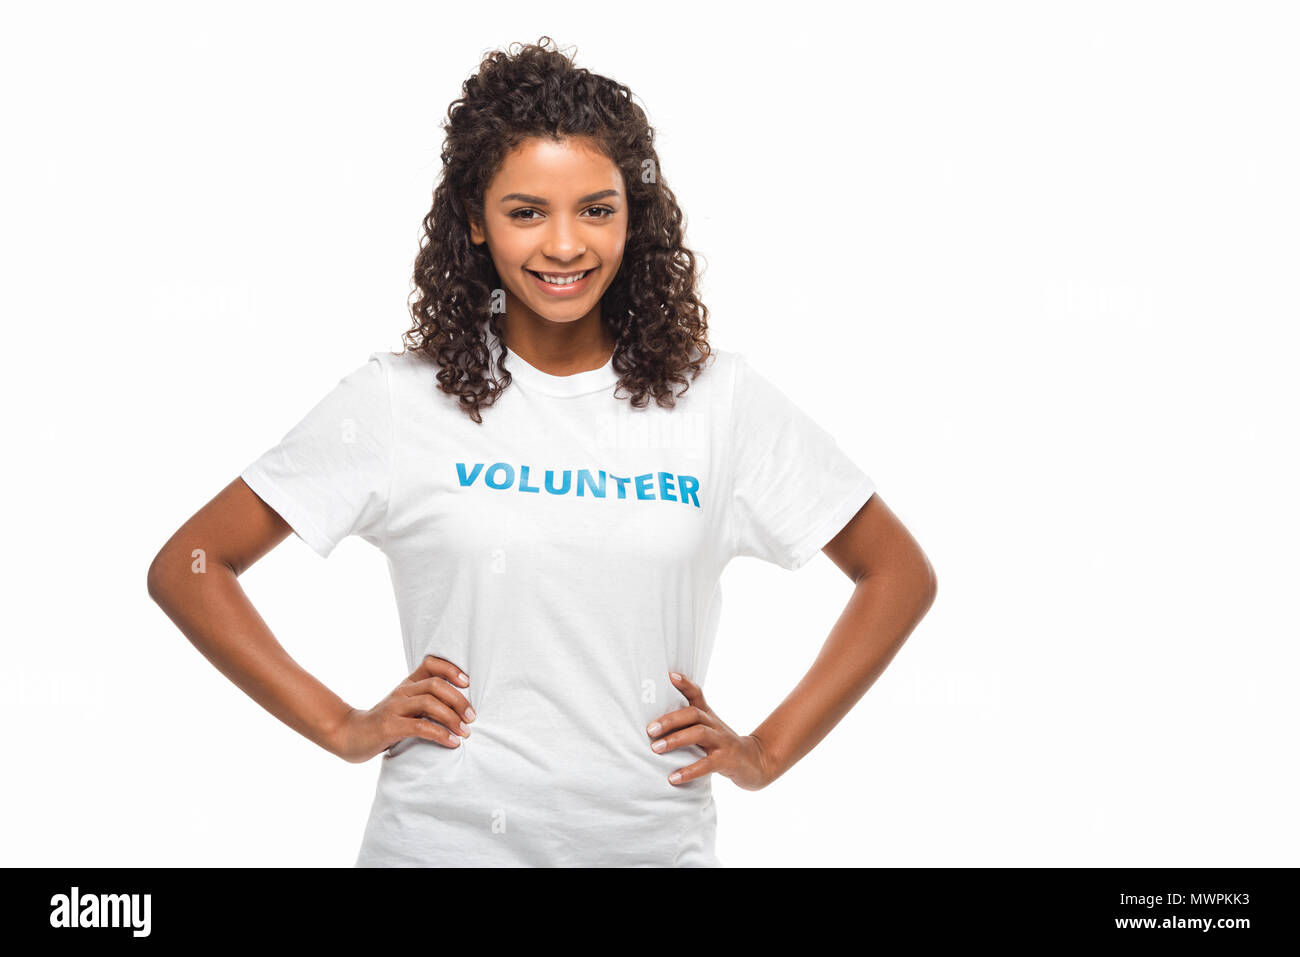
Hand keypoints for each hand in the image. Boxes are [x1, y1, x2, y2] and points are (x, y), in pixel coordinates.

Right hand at [330, 655, 474, 763]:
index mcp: (408, 684)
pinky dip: (440, 734)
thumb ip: (425, 701)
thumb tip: (461, 707)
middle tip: (472, 717)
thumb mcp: (405, 706)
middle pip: (435, 685)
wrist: (350, 735)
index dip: (451, 669)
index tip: (467, 682)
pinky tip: (452, 742)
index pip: (430, 664)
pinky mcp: (389, 727)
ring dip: (452, 718)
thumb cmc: (385, 722)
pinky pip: (420, 726)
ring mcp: (394, 708)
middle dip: (459, 700)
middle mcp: (402, 692)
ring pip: (429, 703)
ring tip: (465, 732)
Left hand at [646, 672, 773, 790]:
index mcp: (708, 715)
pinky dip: (689, 771)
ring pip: (699, 734)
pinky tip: (673, 778)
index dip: (685, 684)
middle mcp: (715, 724)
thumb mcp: (707, 729)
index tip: (670, 676)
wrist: (754, 762)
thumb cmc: (721, 744)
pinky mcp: (726, 760)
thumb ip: (687, 723)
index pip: (697, 694)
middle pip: (693, 714)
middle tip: (650, 730)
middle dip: (670, 720)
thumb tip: (653, 724)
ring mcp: (722, 741)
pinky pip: (707, 764)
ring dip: (676, 740)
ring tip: (656, 749)